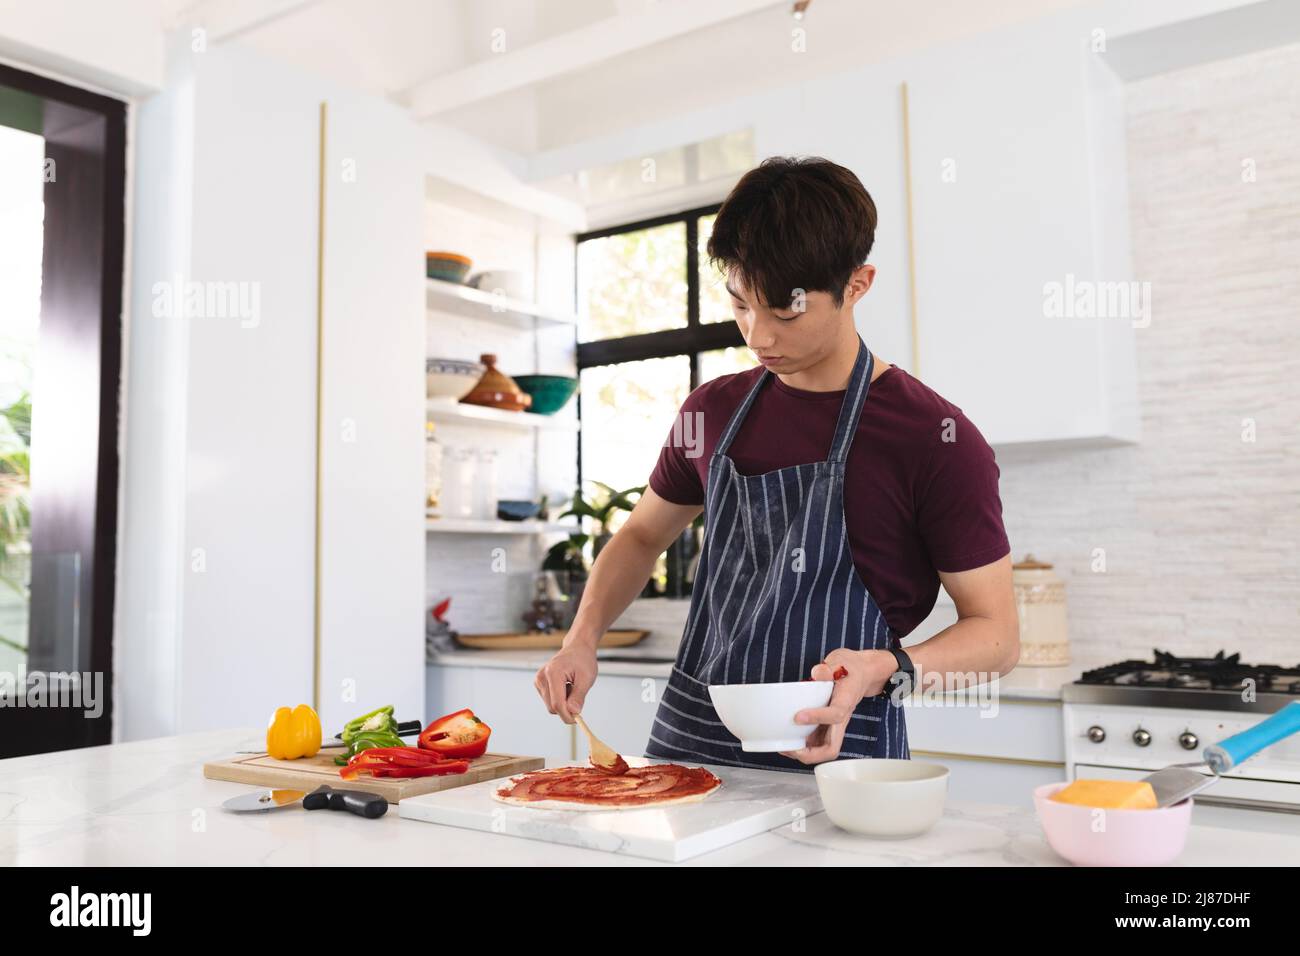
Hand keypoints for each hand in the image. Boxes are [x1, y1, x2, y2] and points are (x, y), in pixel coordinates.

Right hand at [533, 640, 597, 723]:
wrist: (577, 648)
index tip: (578, 719)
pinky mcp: (539, 683)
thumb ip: (579, 696)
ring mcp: (538, 680)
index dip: (567, 715)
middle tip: (579, 698)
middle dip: (566, 708)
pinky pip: (549, 700)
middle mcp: (542, 676)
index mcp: (553, 673)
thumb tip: (573, 713)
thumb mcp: (586, 678)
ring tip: (572, 687)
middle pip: (552, 707)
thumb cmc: (583, 660)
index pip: (557, 704)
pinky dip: (559, 698)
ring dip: (563, 702)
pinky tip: (565, 686)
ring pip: (550, 706)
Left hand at [779, 648, 895, 764]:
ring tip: (783, 747)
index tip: (798, 716)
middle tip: (789, 747)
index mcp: (846, 701)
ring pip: (823, 749)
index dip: (818, 717)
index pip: (836, 714)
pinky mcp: (826, 725)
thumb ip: (828, 668)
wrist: (862, 673)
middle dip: (810, 753)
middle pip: (831, 748)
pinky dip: (801, 746)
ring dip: (803, 753)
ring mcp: (833, 725)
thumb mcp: (841, 660)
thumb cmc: (850, 668)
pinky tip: (787, 740)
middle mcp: (841, 719)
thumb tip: (817, 673)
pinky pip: (815, 743)